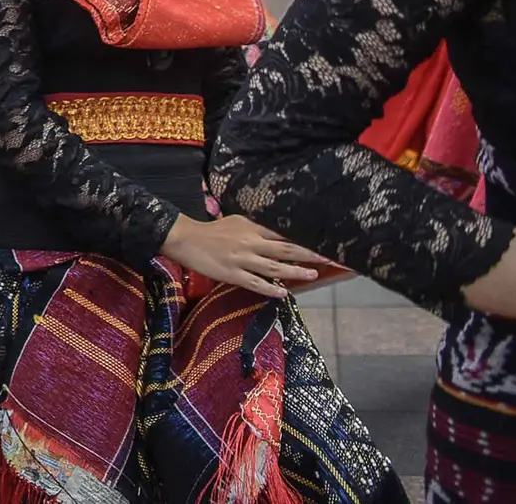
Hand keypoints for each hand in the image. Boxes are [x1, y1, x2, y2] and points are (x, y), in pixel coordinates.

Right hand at [163, 215, 322, 297]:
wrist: (185, 239)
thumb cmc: (212, 230)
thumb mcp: (237, 222)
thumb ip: (258, 228)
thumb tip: (279, 234)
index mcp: (252, 228)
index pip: (285, 234)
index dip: (305, 239)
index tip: (325, 243)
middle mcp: (251, 243)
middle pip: (285, 250)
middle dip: (309, 255)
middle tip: (330, 259)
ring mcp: (242, 260)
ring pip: (274, 267)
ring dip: (295, 272)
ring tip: (313, 275)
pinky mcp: (232, 274)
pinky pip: (255, 283)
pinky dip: (270, 289)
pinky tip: (283, 293)